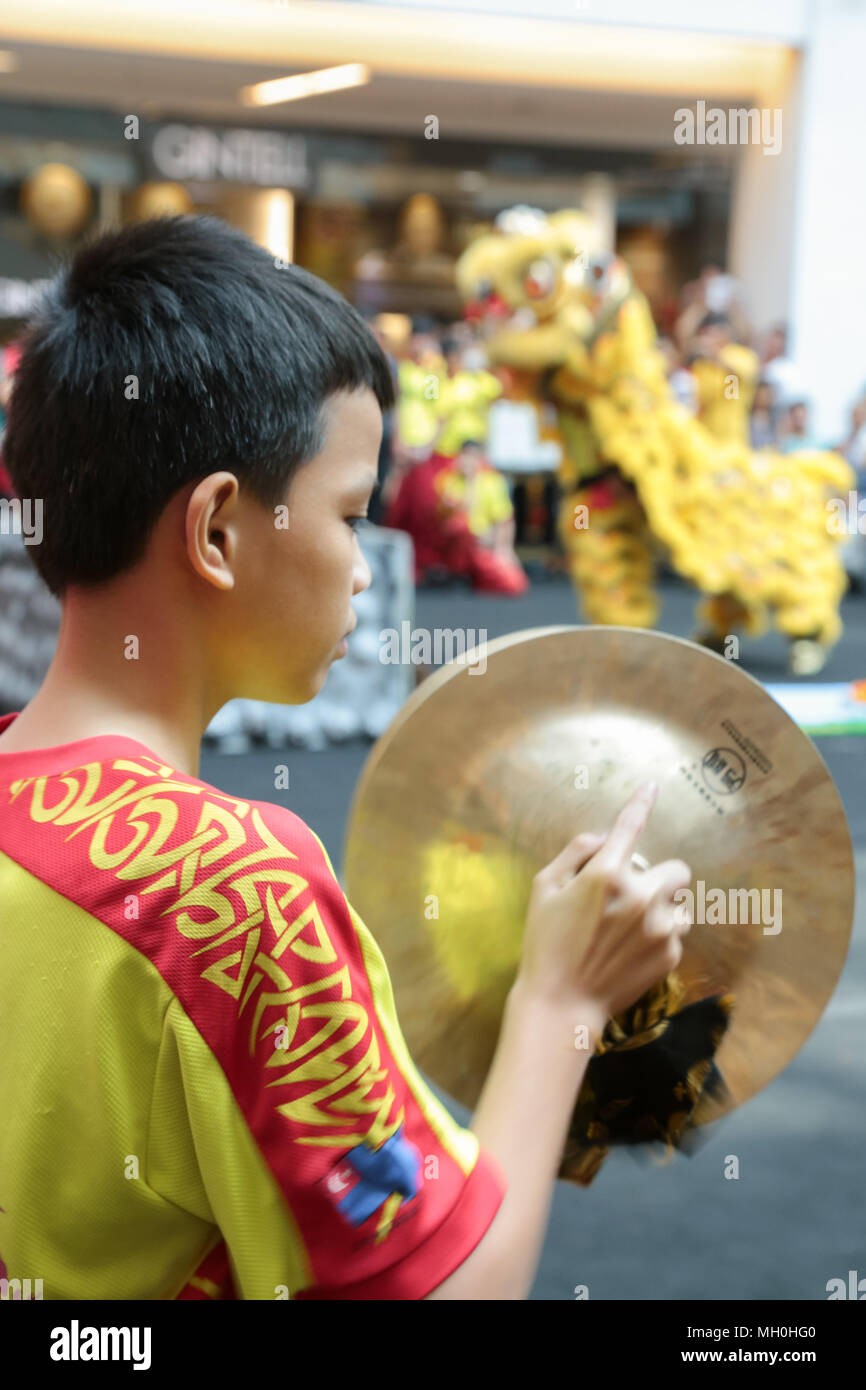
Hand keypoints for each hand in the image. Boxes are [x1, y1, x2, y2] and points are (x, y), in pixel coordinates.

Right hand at [517, 784, 691, 1021]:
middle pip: (677, 869)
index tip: (652, 788)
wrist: (562, 1004)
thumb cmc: (545, 943)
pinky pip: (676, 933)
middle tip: (634, 894)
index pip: (630, 827)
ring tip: (635, 927)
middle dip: (659, 877)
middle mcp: (641, 896)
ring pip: (682, 903)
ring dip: (664, 907)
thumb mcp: (545, 888)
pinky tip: (632, 951)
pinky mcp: (671, 955)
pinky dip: (660, 936)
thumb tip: (605, 837)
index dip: (641, 803)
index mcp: (606, 875)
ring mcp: (661, 928)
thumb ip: (576, 853)